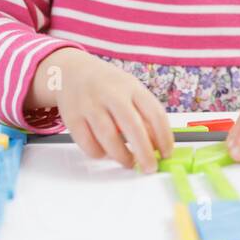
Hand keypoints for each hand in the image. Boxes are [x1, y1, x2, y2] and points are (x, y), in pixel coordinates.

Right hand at [31, 48, 173, 171]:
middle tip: (150, 167)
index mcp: (132, 87)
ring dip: (122, 156)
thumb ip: (144, 114)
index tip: (167, 153)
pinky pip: (88, 145)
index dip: (164, 137)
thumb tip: (157, 145)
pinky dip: (100, 154)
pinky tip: (106, 153)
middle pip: (132, 126)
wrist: (71, 71)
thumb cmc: (107, 85)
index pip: (155, 113)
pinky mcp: (72, 118)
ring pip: (109, 138)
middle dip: (144, 152)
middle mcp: (111, 94)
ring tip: (129, 162)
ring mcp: (90, 105)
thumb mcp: (130, 90)